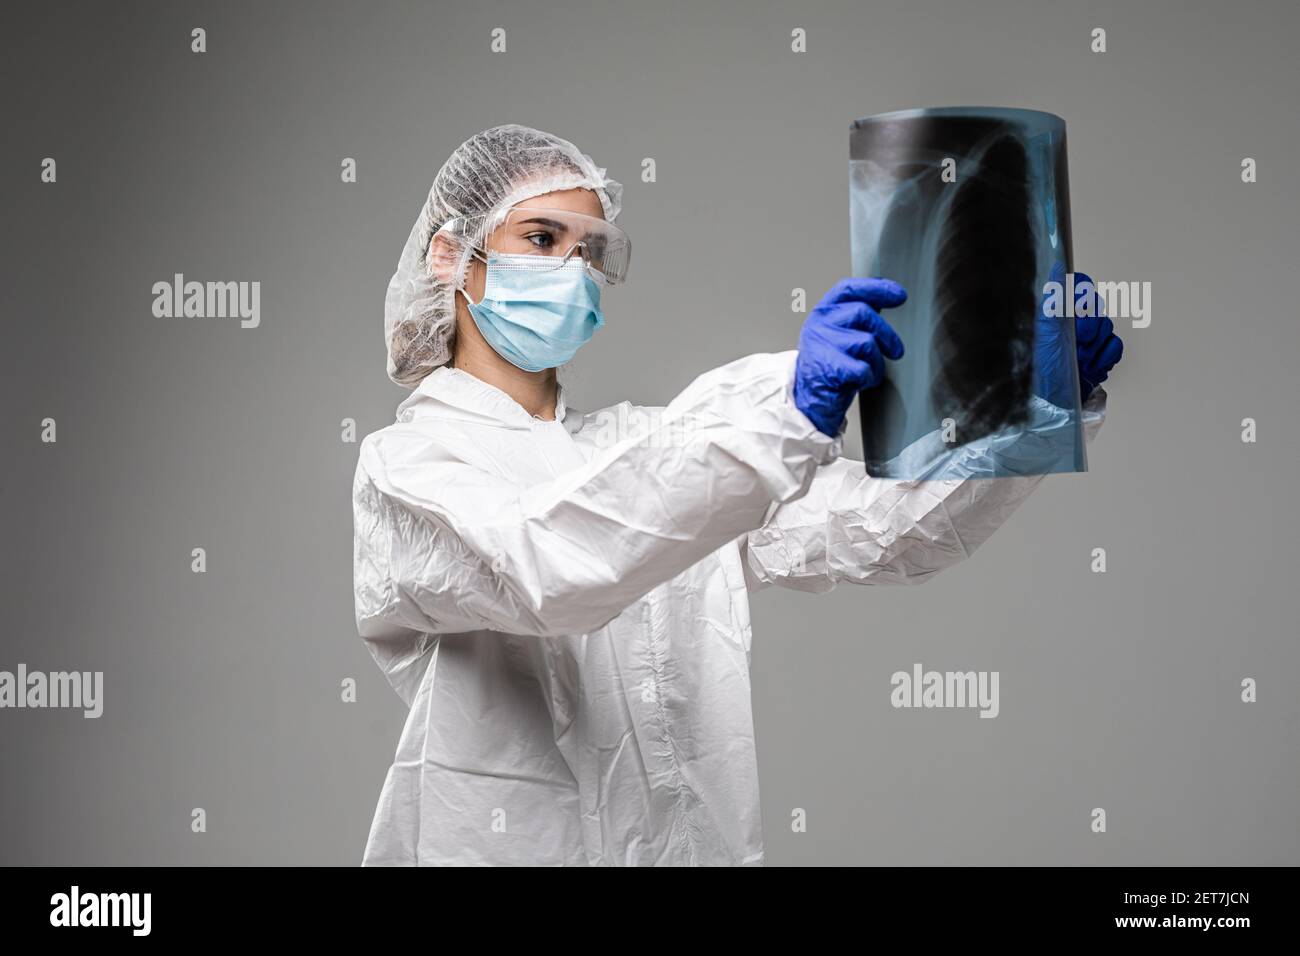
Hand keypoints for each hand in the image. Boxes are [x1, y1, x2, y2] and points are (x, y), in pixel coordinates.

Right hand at [794, 278, 906, 436]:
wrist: (807, 401)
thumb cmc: (827, 367)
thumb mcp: (837, 333)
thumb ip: (856, 315)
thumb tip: (884, 298)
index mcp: (822, 313)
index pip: (850, 288)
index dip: (877, 288)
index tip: (899, 295)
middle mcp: (819, 325)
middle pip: (864, 312)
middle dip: (887, 333)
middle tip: (896, 350)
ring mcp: (822, 346)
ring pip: (867, 341)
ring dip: (877, 361)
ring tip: (869, 371)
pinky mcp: (830, 369)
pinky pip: (864, 367)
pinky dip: (869, 377)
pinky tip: (860, 381)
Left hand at [1035, 263, 1123, 404]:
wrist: (1052, 404)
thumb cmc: (1039, 371)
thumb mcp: (1042, 333)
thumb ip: (1052, 300)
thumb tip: (1056, 269)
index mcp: (1055, 312)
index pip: (1079, 286)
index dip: (1084, 295)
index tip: (1079, 310)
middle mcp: (1071, 323)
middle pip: (1096, 306)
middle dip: (1090, 327)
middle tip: (1078, 343)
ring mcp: (1086, 339)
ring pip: (1107, 327)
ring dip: (1095, 346)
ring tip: (1079, 360)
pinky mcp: (1098, 354)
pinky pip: (1115, 346)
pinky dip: (1104, 358)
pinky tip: (1090, 367)